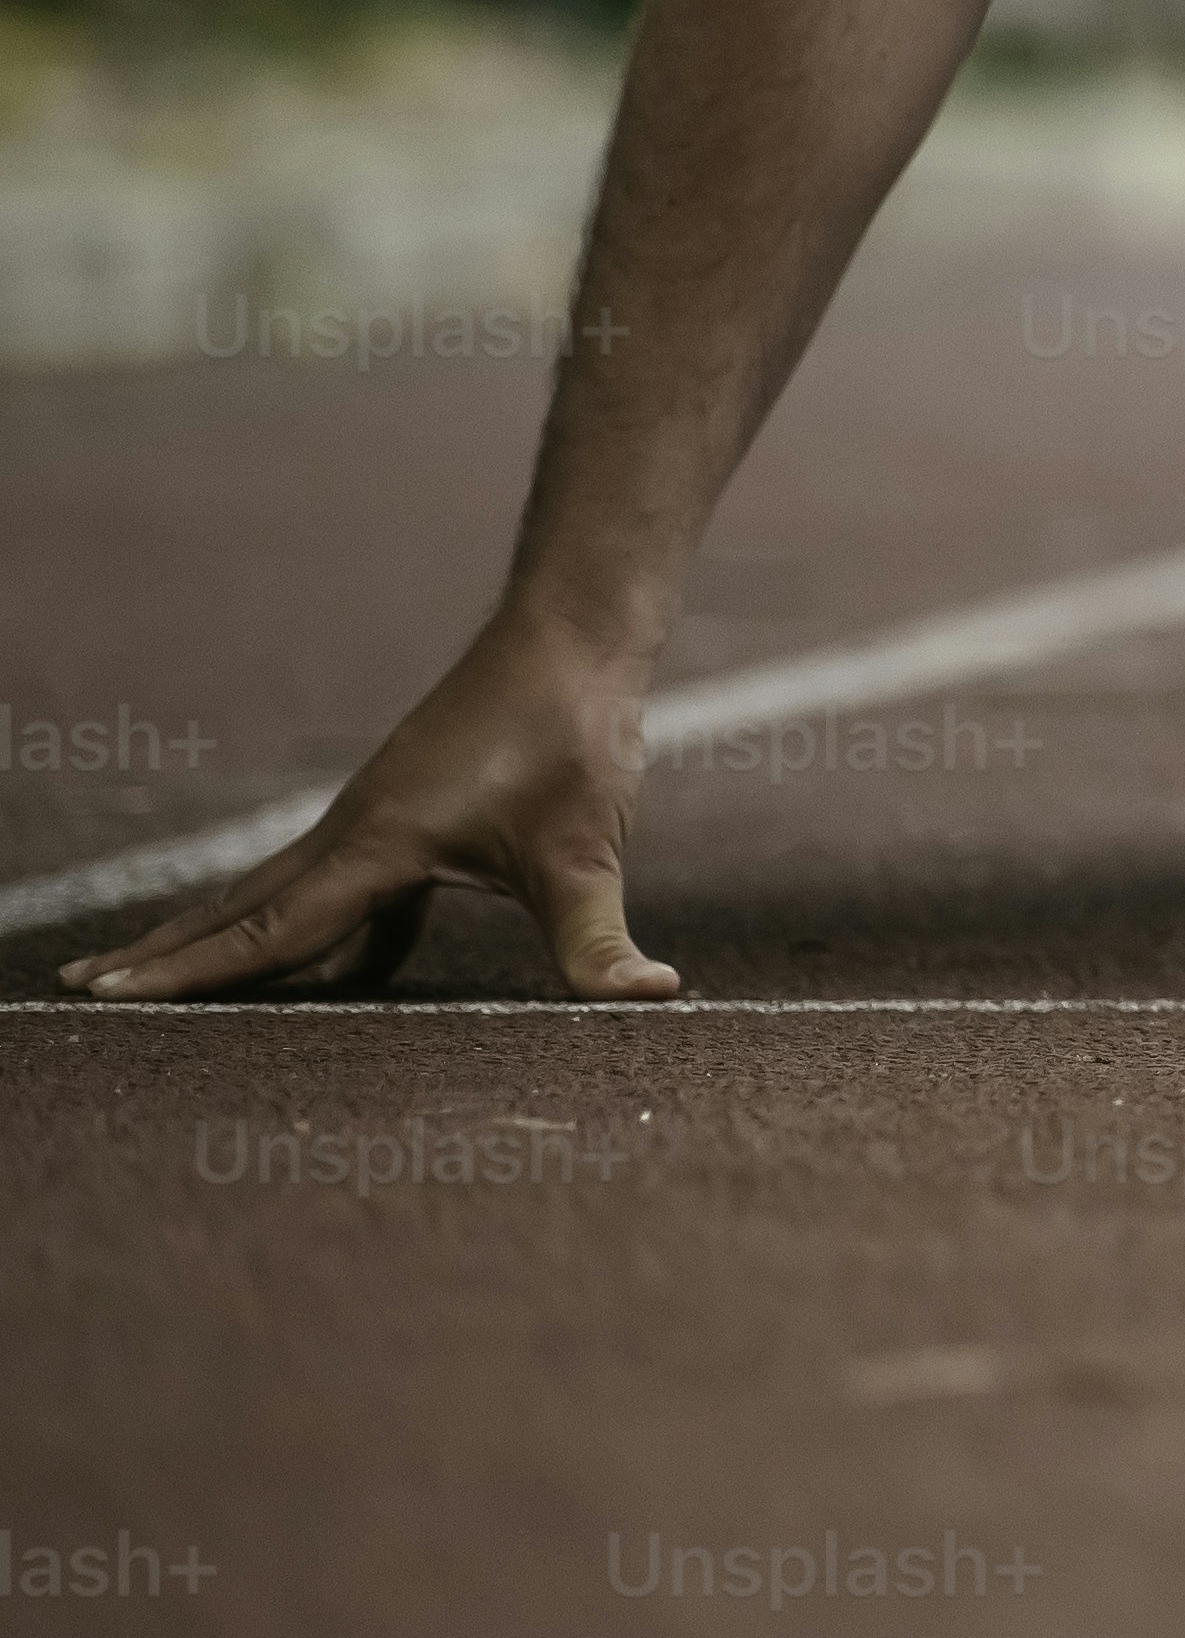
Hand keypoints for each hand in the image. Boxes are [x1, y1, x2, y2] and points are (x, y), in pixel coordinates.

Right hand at [64, 604, 681, 1004]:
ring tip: (160, 976)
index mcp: (376, 846)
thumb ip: (599, 938)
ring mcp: (375, 820)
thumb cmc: (574, 737)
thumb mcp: (586, 851)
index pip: (267, 931)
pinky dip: (316, 931)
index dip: (188, 971)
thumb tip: (648, 997)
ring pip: (281, 893)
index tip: (109, 992)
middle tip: (82, 987)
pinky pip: (341, 888)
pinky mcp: (407, 815)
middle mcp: (354, 831)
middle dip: (167, 952)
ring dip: (224, 937)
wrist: (575, 640)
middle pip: (242, 908)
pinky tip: (329, 970)